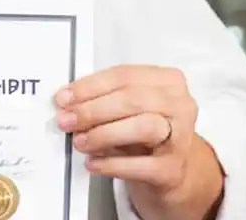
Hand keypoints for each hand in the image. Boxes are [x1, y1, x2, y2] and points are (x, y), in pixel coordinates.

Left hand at [55, 65, 224, 219]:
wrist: (171, 169)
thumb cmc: (145, 130)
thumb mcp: (128, 108)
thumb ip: (103, 99)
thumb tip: (68, 102)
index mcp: (167, 81)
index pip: (123, 76)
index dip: (89, 86)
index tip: (64, 98)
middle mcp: (180, 106)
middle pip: (132, 100)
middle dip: (92, 110)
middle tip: (67, 120)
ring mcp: (181, 138)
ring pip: (143, 128)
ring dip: (103, 134)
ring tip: (80, 141)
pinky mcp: (173, 169)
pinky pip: (141, 165)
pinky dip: (112, 164)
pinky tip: (93, 163)